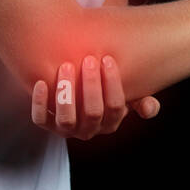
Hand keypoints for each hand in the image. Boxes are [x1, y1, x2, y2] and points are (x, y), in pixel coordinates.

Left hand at [31, 55, 160, 139]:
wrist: (75, 93)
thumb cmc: (103, 90)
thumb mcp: (126, 95)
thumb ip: (141, 100)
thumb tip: (150, 108)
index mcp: (110, 123)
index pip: (116, 107)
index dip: (112, 83)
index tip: (107, 59)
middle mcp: (88, 130)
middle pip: (93, 113)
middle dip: (91, 85)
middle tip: (89, 59)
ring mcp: (66, 129)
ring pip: (66, 119)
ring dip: (67, 93)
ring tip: (66, 66)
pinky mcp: (46, 124)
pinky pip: (40, 119)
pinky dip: (39, 102)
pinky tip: (41, 82)